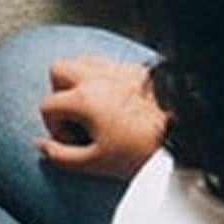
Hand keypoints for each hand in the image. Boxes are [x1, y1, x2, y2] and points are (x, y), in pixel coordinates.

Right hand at [34, 55, 165, 181]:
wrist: (182, 133)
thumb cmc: (143, 149)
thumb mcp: (97, 163)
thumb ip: (62, 156)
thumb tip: (41, 145)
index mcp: (83, 99)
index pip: (48, 105)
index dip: (53, 127)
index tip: (71, 141)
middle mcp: (94, 77)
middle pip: (57, 70)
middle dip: (59, 92)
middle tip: (73, 115)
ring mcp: (113, 68)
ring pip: (80, 60)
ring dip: (77, 79)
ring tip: (88, 104)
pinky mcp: (132, 68)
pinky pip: (104, 62)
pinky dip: (99, 76)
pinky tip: (109, 96)